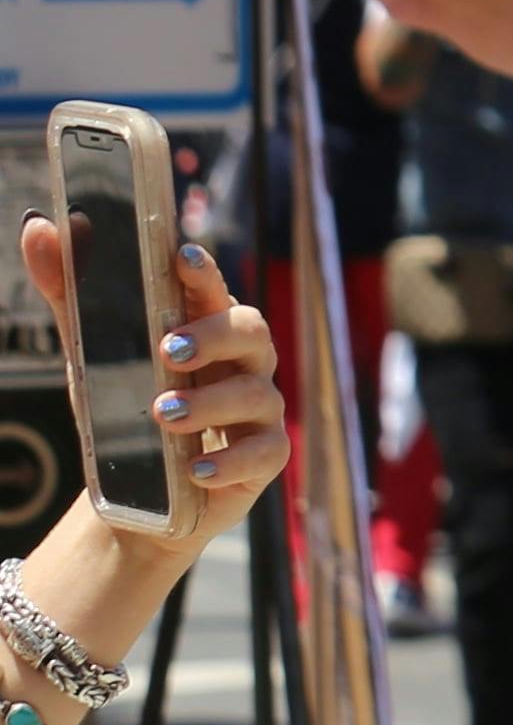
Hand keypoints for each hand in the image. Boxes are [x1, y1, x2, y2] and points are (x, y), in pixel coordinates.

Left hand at [22, 232, 284, 527]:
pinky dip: (230, 461)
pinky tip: (195, 470)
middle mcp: (242, 363)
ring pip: (256, 393)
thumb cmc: (129, 411)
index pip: (212, 290)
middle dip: (214, 335)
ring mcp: (257, 410)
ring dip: (210, 403)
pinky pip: (263, 452)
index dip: (203, 272)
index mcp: (207, 329)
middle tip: (169, 350)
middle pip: (252, 330)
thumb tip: (37, 226)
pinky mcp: (263, 457)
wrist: (143, 498)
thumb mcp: (93, 354)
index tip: (181, 258)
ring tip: (164, 416)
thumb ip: (70, 293)